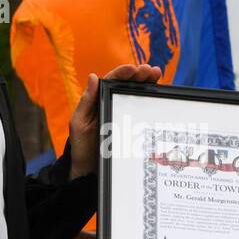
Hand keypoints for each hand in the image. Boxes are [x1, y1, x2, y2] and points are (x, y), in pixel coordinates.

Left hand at [68, 63, 161, 179]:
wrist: (89, 169)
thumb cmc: (81, 146)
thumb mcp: (80, 122)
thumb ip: (86, 101)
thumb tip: (93, 76)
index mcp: (97, 100)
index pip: (111, 80)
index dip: (122, 72)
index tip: (133, 68)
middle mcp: (110, 103)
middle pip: (126, 84)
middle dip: (139, 75)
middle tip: (151, 71)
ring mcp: (121, 113)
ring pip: (135, 94)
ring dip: (147, 83)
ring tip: (157, 75)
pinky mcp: (130, 124)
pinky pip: (140, 109)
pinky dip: (150, 100)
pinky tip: (158, 93)